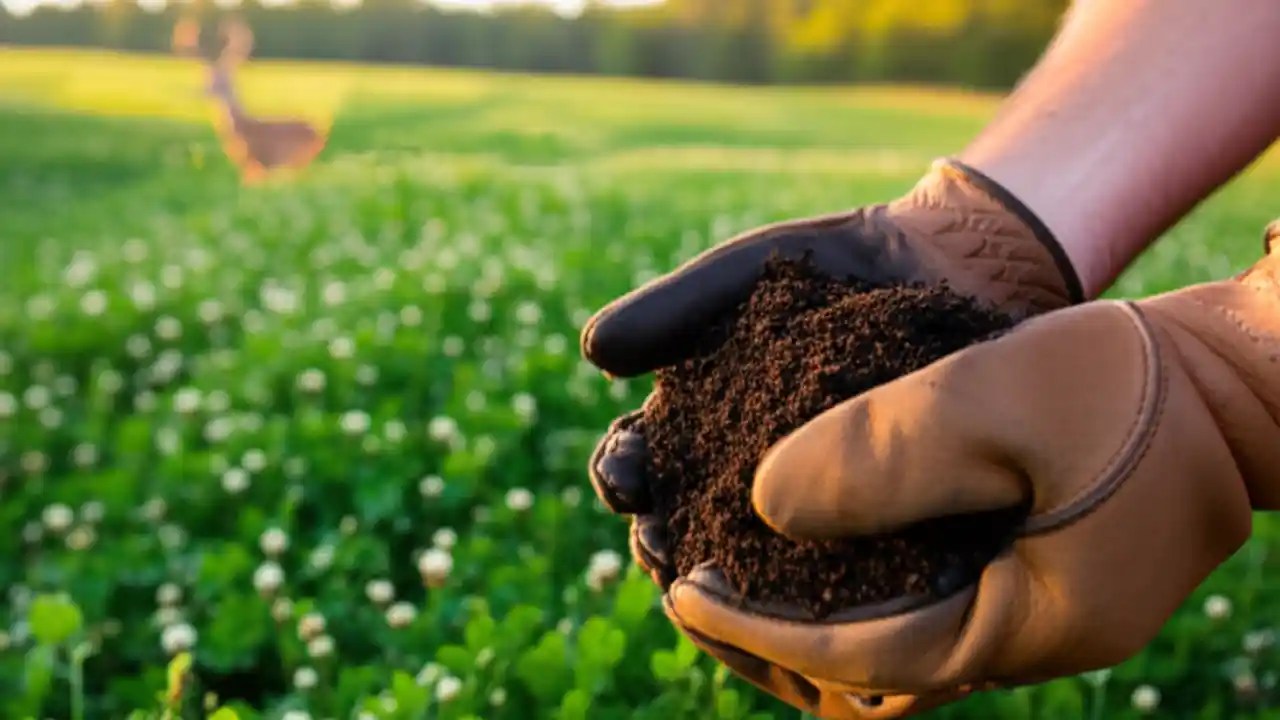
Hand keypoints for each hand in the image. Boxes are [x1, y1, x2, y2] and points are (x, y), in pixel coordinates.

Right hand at [583, 158, 1084, 716]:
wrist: (946, 260)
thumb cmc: (833, 264)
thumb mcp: (746, 273)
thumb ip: (671, 306)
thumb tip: (591, 350)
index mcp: (700, 422)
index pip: (642, 460)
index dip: (622, 473)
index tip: (624, 481)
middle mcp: (746, 474)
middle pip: (684, 524)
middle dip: (663, 543)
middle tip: (662, 553)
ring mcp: (812, 504)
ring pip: (752, 562)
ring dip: (722, 583)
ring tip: (713, 591)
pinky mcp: (881, 522)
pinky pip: (843, 567)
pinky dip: (817, 588)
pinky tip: (810, 601)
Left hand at [663, 231, 1279, 717]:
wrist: (1232, 381)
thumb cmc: (1133, 385)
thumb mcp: (1001, 398)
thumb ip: (886, 453)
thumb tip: (764, 502)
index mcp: (1021, 625)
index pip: (859, 658)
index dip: (756, 628)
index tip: (676, 584)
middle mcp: (1019, 642)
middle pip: (862, 684)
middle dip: (761, 644)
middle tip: (679, 590)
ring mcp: (1024, 614)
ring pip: (883, 656)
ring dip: (796, 624)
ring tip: (719, 573)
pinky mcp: (1022, 577)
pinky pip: (913, 612)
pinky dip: (843, 594)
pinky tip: (797, 543)